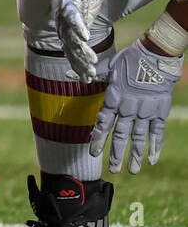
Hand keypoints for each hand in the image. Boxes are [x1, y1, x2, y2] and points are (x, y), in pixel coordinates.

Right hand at [55, 0, 105, 80]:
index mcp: (67, 6)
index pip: (71, 17)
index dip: (77, 27)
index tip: (84, 37)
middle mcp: (63, 21)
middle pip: (70, 38)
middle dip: (80, 51)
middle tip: (92, 61)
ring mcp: (65, 31)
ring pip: (71, 50)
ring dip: (80, 63)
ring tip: (91, 74)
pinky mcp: (70, 38)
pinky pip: (73, 54)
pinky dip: (79, 66)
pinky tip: (87, 77)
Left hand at [89, 37, 181, 173]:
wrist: (156, 56)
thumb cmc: (130, 59)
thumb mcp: (108, 65)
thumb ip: (90, 74)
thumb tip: (67, 75)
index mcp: (114, 99)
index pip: (103, 124)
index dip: (98, 139)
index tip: (93, 153)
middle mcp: (129, 109)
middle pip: (121, 135)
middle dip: (116, 154)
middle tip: (114, 170)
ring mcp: (145, 112)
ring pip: (139, 138)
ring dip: (135, 155)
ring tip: (132, 170)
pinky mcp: (159, 111)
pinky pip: (158, 132)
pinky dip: (156, 146)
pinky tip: (152, 159)